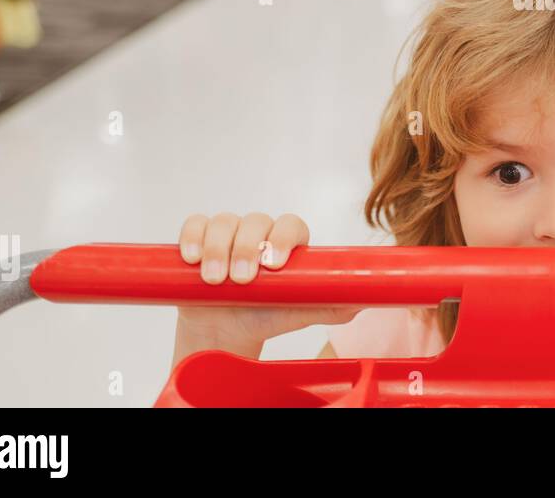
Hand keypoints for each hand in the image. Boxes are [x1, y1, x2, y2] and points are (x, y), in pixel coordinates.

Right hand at [174, 213, 359, 357]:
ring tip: (215, 279)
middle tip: (241, 279)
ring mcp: (229, 233)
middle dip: (247, 247)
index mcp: (289, 242)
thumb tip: (363, 302)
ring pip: (224, 222)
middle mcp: (260, 232)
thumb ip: (329, 306)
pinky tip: (191, 259)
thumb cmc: (267, 317)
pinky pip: (196, 224)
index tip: (274, 265)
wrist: (225, 332)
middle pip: (255, 221)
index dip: (284, 237)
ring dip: (218, 248)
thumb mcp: (299, 314)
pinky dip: (192, 238)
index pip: (291, 225)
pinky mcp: (199, 239)